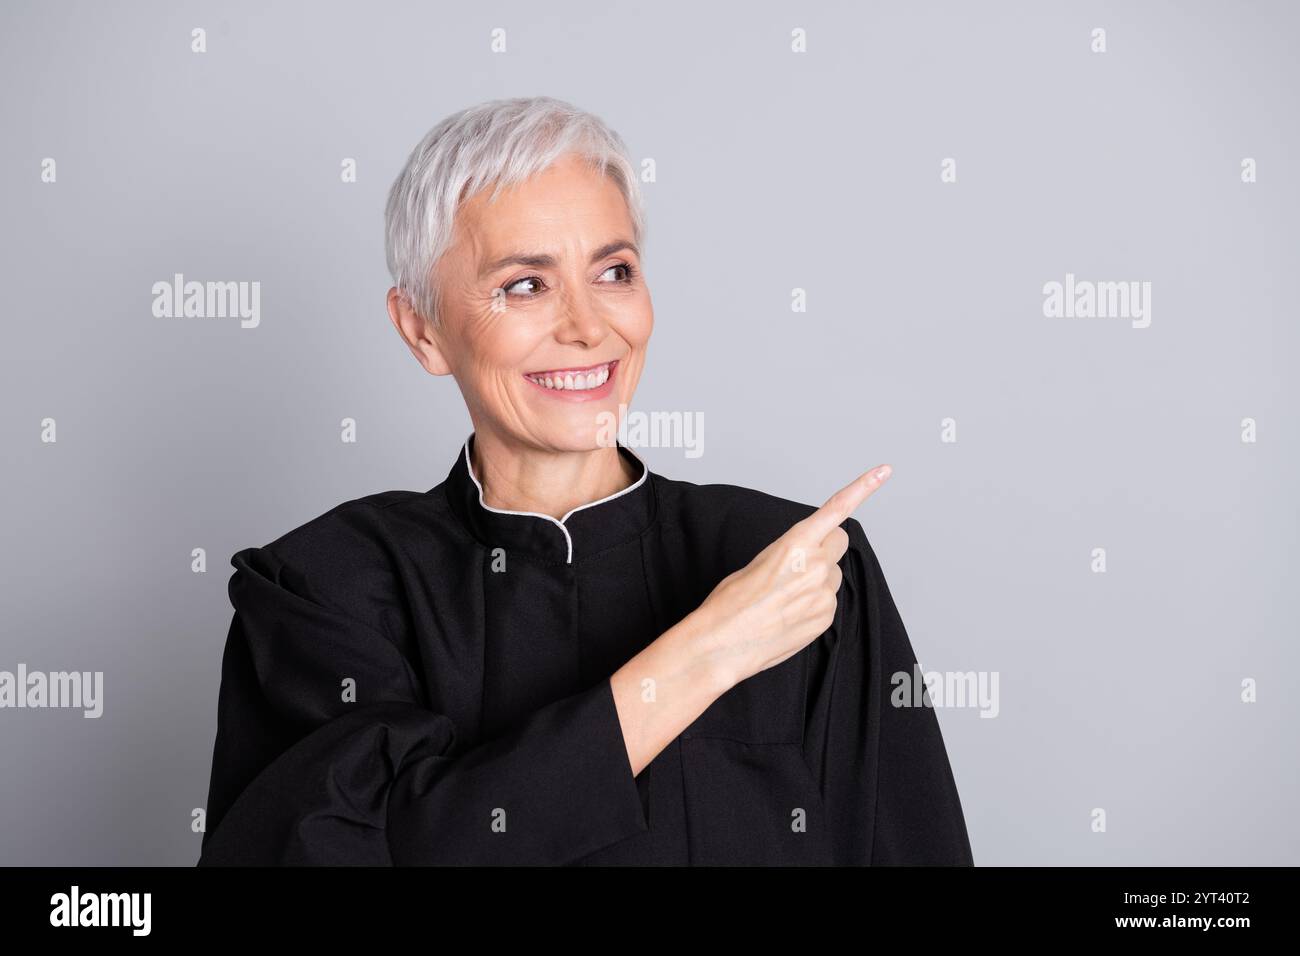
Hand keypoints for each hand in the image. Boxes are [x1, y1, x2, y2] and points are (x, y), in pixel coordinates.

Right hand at [692, 464, 892, 689]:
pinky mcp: (826, 617)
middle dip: (826, 546)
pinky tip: (788, 613)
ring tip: (785, 596)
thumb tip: (806, 561)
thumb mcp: (757, 562)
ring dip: (817, 579)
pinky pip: (828, 600)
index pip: (836, 509)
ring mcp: (825, 593)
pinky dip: (813, 603)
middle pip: (839, 542)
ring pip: (833, 575)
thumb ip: (791, 553)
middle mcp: (816, 565)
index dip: (863, 487)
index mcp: (795, 544)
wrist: (723, 643)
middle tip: (800, 561)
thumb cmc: (731, 602)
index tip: (884, 471)